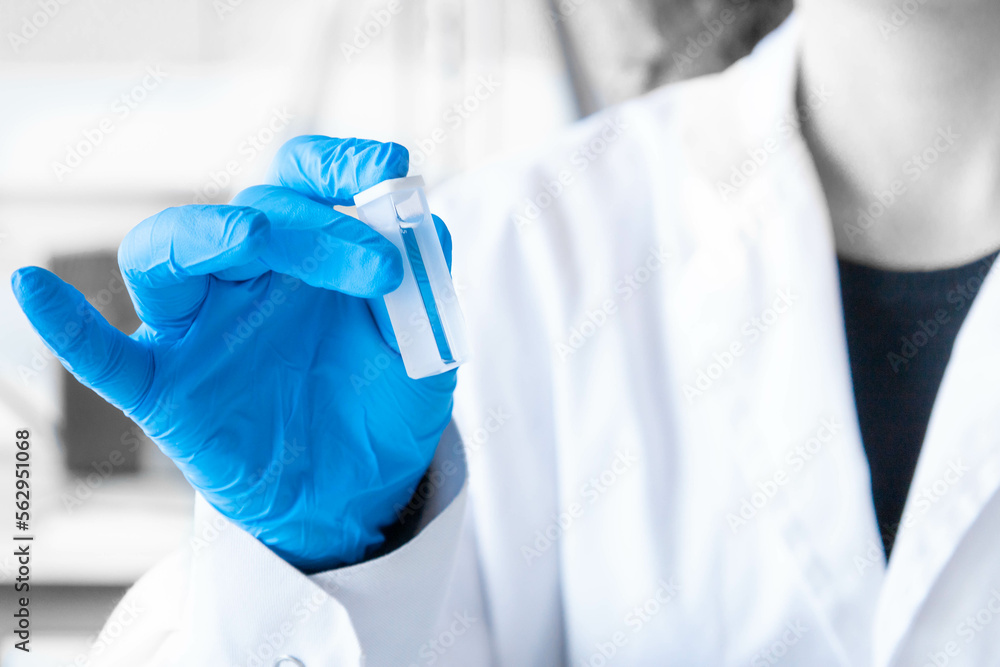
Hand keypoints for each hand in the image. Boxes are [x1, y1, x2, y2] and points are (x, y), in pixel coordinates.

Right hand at [11, 136, 456, 571]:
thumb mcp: (419, 348)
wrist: (356, 491)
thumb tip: (423, 224)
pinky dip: (69, 327)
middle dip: (317, 230)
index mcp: (306, 256)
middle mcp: (244, 279)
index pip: (302, 179)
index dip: (340, 164)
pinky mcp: (165, 388)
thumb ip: (419, 289)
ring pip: (164, 254)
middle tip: (382, 270)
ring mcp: (198, 331)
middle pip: (253, 214)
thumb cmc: (381, 408)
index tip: (391, 172)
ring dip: (204, 236)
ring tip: (253, 240)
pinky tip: (32, 288)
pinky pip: (103, 356)